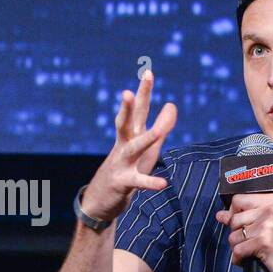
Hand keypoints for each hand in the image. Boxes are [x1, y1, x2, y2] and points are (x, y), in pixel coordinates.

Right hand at [79, 70, 177, 224]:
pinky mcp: (123, 182)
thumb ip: (161, 127)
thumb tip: (172, 104)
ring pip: (135, 148)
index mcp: (131, 134)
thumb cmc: (127, 169)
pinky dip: (150, 182)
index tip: (148, 72)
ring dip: (147, 138)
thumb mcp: (147, 147)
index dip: (143, 91)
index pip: (138, 109)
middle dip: (130, 107)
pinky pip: (139, 181)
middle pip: (128, 122)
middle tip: (129, 92)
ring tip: (159, 130)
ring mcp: (122, 162)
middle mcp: (124, 145)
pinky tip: (163, 183)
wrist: (100, 199)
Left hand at [214, 188, 272, 271]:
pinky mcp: (263, 242)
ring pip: (233, 236)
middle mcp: (271, 209)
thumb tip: (220, 215)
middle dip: (237, 234)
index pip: (238, 199)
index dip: (234, 213)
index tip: (241, 225)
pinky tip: (251, 260)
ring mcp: (267, 225)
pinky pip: (237, 250)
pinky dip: (240, 259)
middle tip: (252, 242)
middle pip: (233, 219)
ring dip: (238, 248)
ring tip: (254, 252)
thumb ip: (247, 217)